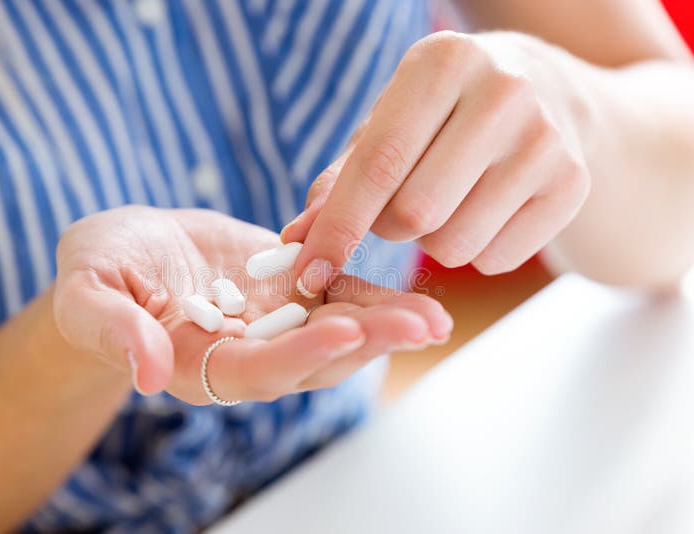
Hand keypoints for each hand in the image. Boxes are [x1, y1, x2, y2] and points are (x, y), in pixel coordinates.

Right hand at [54, 206, 451, 402]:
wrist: (127, 251)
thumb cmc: (95, 273)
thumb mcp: (88, 293)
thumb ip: (113, 329)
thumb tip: (145, 374)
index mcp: (196, 365)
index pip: (254, 370)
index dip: (297, 353)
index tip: (343, 330)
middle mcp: (244, 354)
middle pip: (311, 360)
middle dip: (366, 344)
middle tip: (421, 326)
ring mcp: (270, 323)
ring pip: (334, 332)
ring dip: (384, 325)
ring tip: (435, 317)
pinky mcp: (288, 290)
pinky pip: (333, 293)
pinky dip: (369, 293)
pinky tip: (413, 292)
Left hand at [283, 31, 590, 294]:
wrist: (549, 93)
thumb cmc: (444, 114)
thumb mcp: (388, 123)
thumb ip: (339, 179)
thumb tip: (296, 239)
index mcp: (443, 62)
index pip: (378, 164)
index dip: (337, 227)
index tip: (306, 271)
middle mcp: (503, 92)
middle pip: (415, 214)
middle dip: (390, 227)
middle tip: (400, 207)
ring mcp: (546, 139)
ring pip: (455, 245)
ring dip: (434, 242)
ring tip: (448, 202)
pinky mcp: (573, 184)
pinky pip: (496, 260)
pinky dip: (477, 251)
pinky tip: (488, 211)